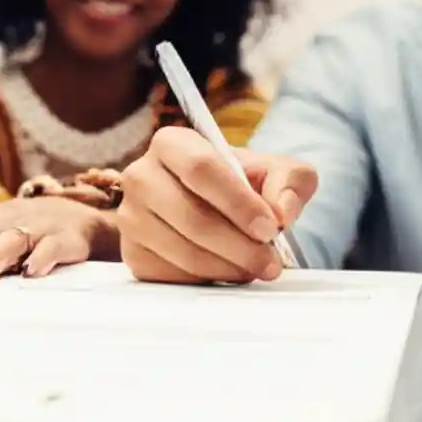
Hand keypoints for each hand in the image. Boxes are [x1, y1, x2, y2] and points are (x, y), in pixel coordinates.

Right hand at [117, 127, 316, 283]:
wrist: (214, 208)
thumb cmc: (242, 184)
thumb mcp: (277, 171)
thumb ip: (291, 181)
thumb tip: (282, 211)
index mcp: (171, 143)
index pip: (201, 168)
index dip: (238, 202)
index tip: (270, 228)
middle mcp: (140, 176)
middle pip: (192, 217)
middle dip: (240, 246)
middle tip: (270, 262)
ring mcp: (130, 218)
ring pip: (184, 252)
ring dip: (229, 267)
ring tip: (256, 267)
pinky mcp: (132, 254)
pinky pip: (173, 276)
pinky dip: (209, 279)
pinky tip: (227, 270)